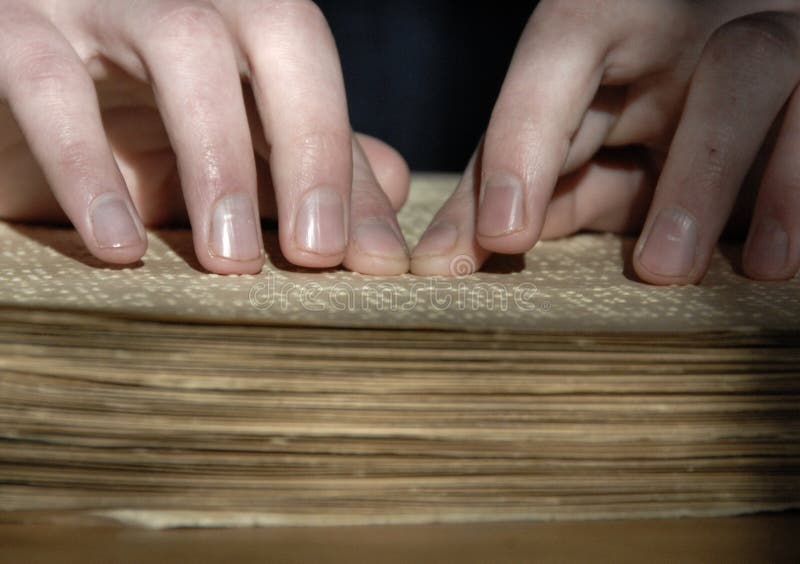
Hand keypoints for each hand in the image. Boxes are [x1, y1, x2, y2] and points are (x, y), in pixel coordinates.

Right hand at [0, 0, 410, 275]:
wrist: (4, 116)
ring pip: (182, 45)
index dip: (345, 161)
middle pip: (275, 27)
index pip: (315, 69)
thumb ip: (309, 162)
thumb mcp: (226, 153)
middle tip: (315, 256)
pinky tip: (121, 248)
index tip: (369, 260)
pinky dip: (89, 169)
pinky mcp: (8, 28)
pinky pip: (48, 85)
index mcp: (234, 21)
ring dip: (219, 161)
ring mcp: (95, 2)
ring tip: (231, 261)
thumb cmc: (123, 129)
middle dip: (310, 143)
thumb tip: (401, 186)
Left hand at [411, 0, 799, 282]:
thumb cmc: (657, 125)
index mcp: (611, 27)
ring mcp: (766, 35)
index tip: (497, 237)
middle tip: (589, 262)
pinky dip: (793, 195)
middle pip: (651, 59)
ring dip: (703, 179)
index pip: (555, 55)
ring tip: (670, 273)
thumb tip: (447, 257)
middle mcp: (683, 16)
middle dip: (576, 150)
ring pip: (746, 70)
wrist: (760, 98)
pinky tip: (773, 263)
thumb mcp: (591, 150)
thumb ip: (527, 187)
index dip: (520, 140)